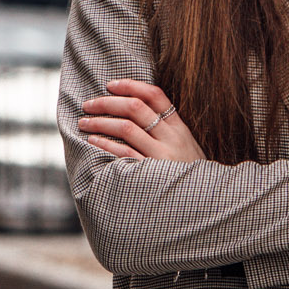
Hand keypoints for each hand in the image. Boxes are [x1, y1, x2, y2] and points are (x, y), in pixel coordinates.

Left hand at [80, 77, 205, 163]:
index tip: (110, 85)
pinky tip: (93, 141)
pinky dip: (105, 145)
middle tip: (88, 105)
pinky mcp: (151, 173)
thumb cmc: (188, 175)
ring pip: (126, 127)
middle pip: (135, 107)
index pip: (154, 95)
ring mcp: (162, 155)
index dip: (130, 86)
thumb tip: (136, 111)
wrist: (203, 204)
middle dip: (107, 103)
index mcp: (179, 128)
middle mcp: (171, 138)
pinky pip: (124, 153)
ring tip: (84, 122)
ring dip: (100, 122)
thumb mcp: (186, 148)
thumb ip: (167, 130)